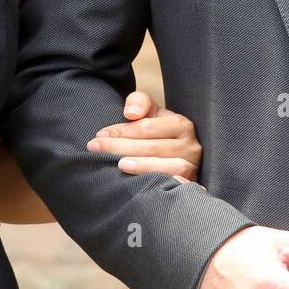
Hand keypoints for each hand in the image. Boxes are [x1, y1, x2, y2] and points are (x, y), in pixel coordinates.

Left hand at [86, 90, 202, 184]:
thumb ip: (140, 102)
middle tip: (95, 149)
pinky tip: (144, 186)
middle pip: (153, 147)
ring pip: (170, 167)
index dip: (121, 131)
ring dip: (143, 166)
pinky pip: (179, 187)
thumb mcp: (151, 113)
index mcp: (182, 125)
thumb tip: (131, 113)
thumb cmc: (158, 134)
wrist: (175, 155)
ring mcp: (193, 168)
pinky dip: (163, 185)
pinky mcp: (191, 186)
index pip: (147, 127)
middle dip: (121, 147)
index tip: (99, 136)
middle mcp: (191, 147)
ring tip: (119, 165)